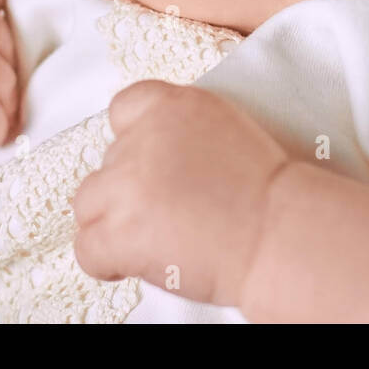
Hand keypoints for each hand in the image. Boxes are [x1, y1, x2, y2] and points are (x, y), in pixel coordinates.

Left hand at [71, 80, 290, 307]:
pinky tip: (135, 263)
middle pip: (107, 163)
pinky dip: (106, 261)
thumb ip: (184, 133)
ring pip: (88, 204)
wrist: (281, 232)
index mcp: (175, 105)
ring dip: (112, 223)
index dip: (130, 141)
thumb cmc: (270, 194)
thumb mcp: (227, 132)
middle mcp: (144, 137)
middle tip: (166, 214)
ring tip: (151, 240)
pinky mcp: (119, 230)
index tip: (147, 165)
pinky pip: (86, 249)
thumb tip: (157, 163)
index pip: (123, 108)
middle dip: (128, 190)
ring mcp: (127, 182)